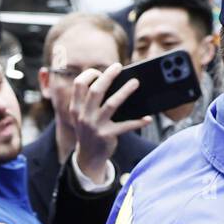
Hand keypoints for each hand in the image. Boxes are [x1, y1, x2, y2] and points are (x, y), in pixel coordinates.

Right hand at [70, 63, 151, 183]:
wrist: (89, 156)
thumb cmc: (91, 130)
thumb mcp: (83, 116)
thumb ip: (91, 100)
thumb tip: (113, 80)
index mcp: (76, 108)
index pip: (79, 85)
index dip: (89, 74)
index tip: (100, 71)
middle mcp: (83, 116)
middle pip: (95, 90)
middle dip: (108, 76)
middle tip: (118, 67)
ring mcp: (95, 126)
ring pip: (111, 104)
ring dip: (124, 92)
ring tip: (135, 82)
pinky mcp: (106, 136)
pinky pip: (125, 126)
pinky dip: (137, 122)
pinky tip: (147, 119)